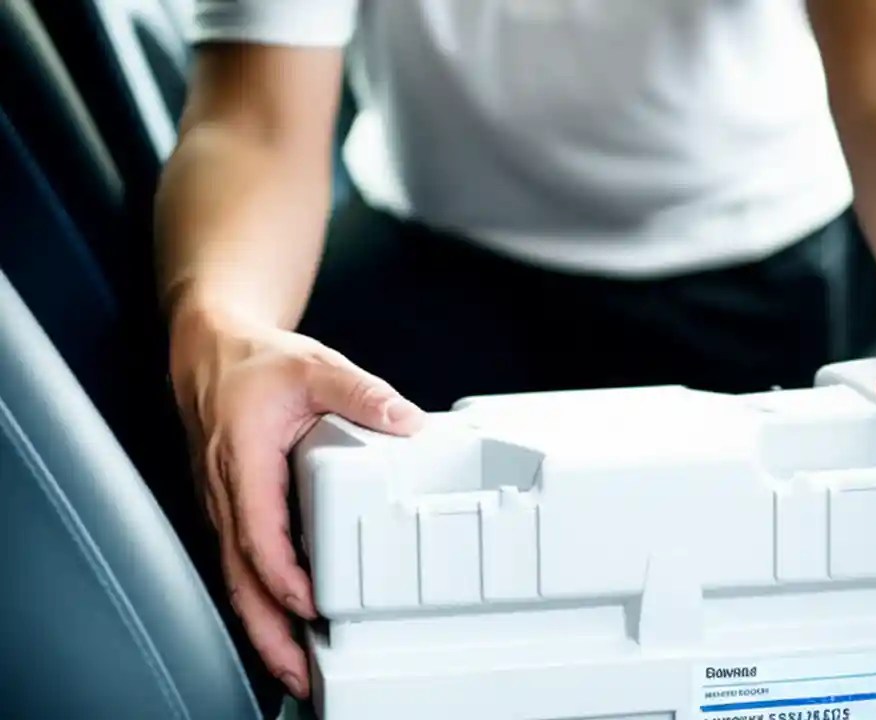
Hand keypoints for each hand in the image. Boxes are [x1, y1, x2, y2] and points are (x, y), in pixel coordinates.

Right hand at [169, 307, 426, 697]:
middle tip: (301, 676)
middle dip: (268, 634)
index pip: (257, 534)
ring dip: (264, 629)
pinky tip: (289, 626)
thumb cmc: (256, 362)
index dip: (283, 576)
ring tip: (297, 672)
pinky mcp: (234, 510)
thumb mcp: (315, 366)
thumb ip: (362, 393)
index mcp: (244, 463)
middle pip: (240, 580)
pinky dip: (262, 603)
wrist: (211, 351)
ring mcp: (227, 506)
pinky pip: (243, 567)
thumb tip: (406, 421)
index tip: (312, 605)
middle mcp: (228, 494)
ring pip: (237, 581)